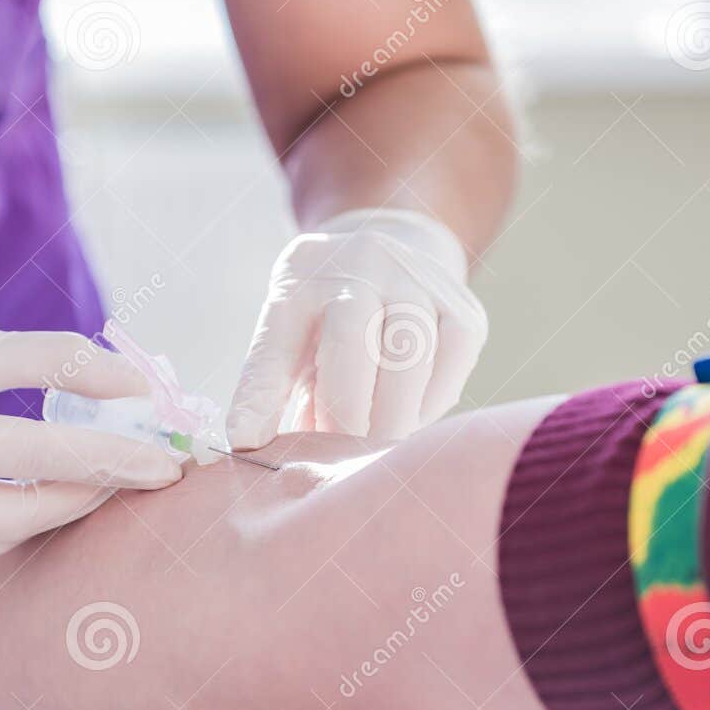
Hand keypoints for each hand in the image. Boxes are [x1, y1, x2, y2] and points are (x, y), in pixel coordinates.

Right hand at [0, 263, 182, 556]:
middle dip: (90, 493)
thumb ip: (54, 365)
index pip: (42, 449)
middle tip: (140, 474)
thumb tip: (139, 393)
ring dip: (49, 511)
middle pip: (23, 510)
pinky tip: (26, 498)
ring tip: (91, 481)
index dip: (115, 454)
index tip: (171, 460)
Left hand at [226, 209, 486, 446]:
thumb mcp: (290, 338)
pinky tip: (410, 419)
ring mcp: (419, 280)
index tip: (245, 442)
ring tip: (372, 450)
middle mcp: (361, 265)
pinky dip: (429, 403)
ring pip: (410, 357)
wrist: (398, 250)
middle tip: (338, 459)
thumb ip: (271, 388)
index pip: (275, 344)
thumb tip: (253, 448)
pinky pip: (451, 362)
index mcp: (300, 279)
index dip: (258, 397)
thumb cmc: (328, 319)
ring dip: (389, 417)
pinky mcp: (465, 309)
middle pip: (351, 344)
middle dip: (343, 414)